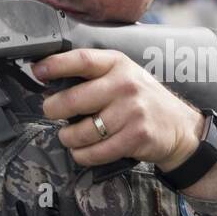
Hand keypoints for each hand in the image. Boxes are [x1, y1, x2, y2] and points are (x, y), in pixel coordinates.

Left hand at [35, 48, 203, 170]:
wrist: (179, 127)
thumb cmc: (144, 100)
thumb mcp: (124, 76)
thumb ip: (95, 75)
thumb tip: (50, 79)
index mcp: (118, 64)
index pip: (82, 60)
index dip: (55, 65)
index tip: (37, 71)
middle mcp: (125, 85)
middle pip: (73, 99)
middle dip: (53, 109)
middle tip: (51, 112)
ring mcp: (132, 112)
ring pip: (81, 131)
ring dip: (68, 138)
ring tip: (70, 136)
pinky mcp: (135, 137)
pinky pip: (95, 152)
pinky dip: (83, 155)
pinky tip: (83, 151)